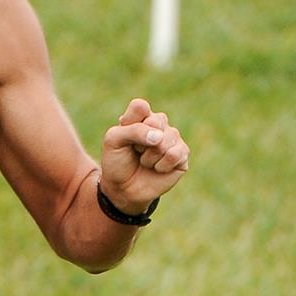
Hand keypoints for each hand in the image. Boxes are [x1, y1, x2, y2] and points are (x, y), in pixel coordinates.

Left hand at [100, 97, 189, 212]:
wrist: (123, 189)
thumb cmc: (117, 162)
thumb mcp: (113, 141)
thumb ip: (133, 130)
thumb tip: (160, 137)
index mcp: (142, 115)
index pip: (140, 107)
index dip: (131, 123)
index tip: (124, 137)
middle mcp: (159, 123)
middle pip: (155, 121)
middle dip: (140, 142)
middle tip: (136, 151)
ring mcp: (173, 138)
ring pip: (165, 140)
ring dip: (149, 157)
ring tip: (145, 162)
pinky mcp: (182, 154)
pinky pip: (175, 154)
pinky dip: (161, 165)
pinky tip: (157, 168)